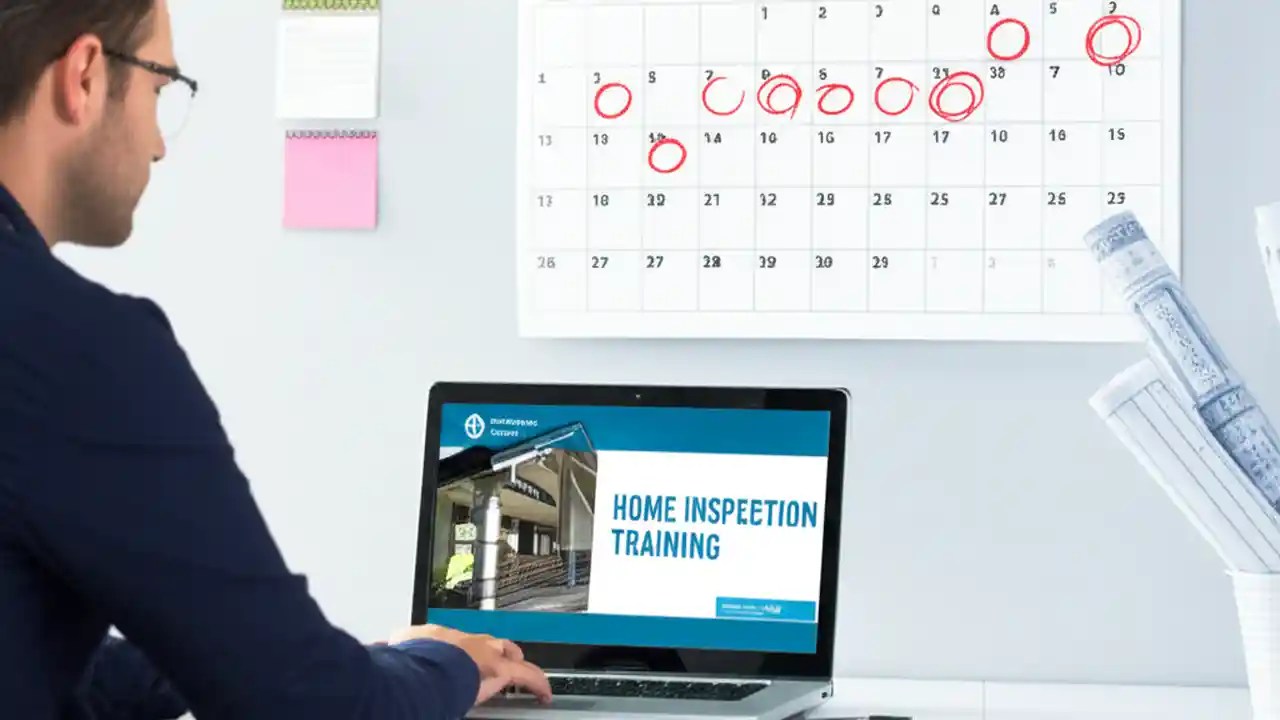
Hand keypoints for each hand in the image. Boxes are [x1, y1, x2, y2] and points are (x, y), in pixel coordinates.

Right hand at [388, 625, 552, 705]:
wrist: (427, 662)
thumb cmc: (412, 658)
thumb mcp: (400, 645)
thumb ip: (397, 646)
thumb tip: (382, 647)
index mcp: (444, 635)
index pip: (463, 640)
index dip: (468, 648)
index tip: (468, 655)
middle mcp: (470, 641)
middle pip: (493, 643)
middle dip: (499, 652)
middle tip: (505, 662)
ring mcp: (487, 653)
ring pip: (511, 656)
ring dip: (518, 666)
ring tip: (527, 678)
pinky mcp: (502, 671)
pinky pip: (529, 676)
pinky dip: (538, 684)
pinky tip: (545, 694)